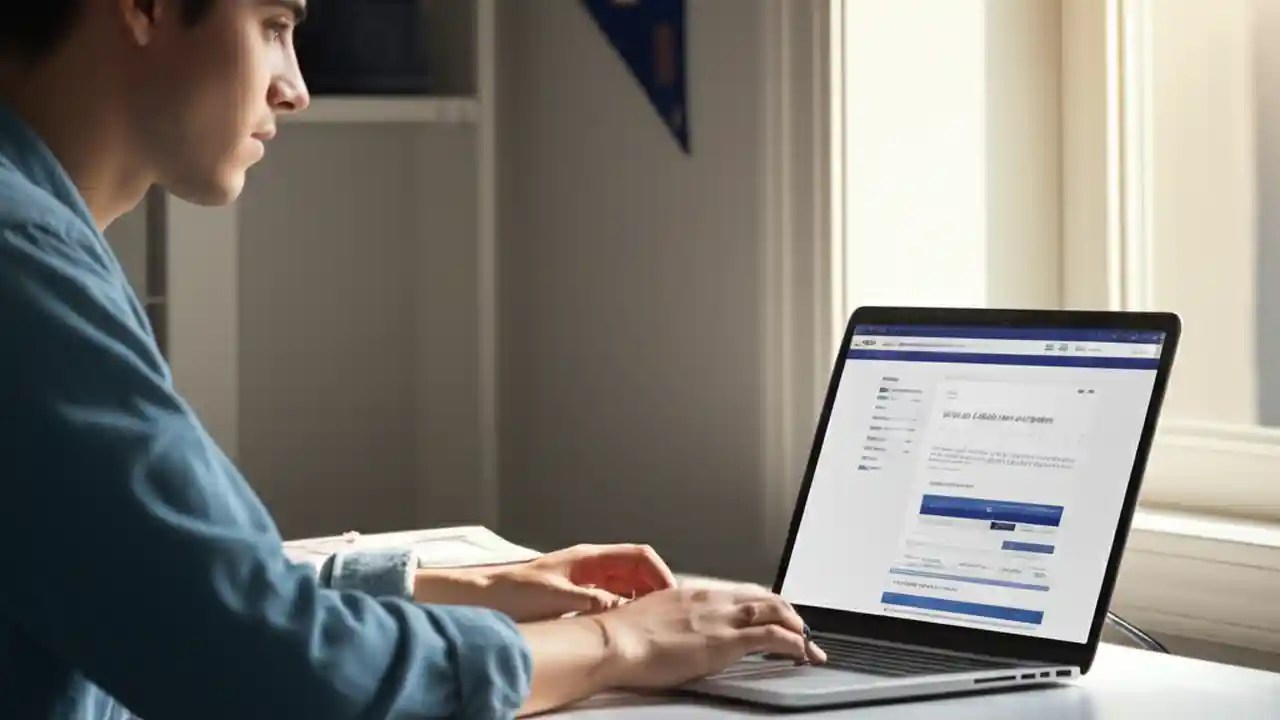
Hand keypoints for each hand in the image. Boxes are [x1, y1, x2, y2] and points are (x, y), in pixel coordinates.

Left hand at [414, 543, 676, 622]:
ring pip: (624, 588)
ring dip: (640, 602)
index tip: (670, 595)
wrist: (480, 599)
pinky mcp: (574, 599)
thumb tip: (626, 608)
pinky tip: (622, 629)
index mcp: (588, 558)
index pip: (639, 555)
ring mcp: (582, 582)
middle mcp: (588, 566)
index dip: (660, 573)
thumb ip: (593, 602)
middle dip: (654, 590)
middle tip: (665, 614)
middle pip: (636, 572)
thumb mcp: (557, 599)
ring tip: (649, 624)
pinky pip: (609, 602)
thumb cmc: (511, 594)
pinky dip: (622, 612)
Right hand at [591, 586, 826, 689]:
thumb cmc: (622, 635)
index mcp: (693, 592)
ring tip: (808, 644)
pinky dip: (795, 643)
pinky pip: (774, 637)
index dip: (762, 603)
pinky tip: (803, 653)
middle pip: (764, 597)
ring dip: (798, 628)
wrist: (615, 641)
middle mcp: (712, 599)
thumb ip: (672, 618)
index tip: (772, 615)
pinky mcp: (727, 640)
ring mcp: (722, 617)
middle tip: (799, 629)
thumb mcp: (652, 617)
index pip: (740, 593)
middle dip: (787, 612)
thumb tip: (676, 630)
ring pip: (776, 611)